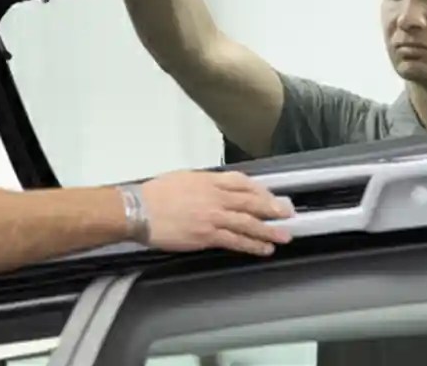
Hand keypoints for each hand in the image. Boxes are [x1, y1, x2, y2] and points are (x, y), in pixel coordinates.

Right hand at [140, 170, 294, 255]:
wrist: (140, 210)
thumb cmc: (156, 194)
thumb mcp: (184, 178)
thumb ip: (204, 183)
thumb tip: (217, 188)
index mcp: (209, 180)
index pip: (243, 182)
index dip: (260, 190)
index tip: (270, 195)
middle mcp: (215, 197)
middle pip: (252, 202)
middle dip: (272, 208)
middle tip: (287, 213)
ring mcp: (213, 217)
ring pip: (248, 223)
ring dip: (268, 230)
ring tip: (283, 235)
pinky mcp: (207, 235)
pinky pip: (235, 240)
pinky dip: (252, 244)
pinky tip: (263, 248)